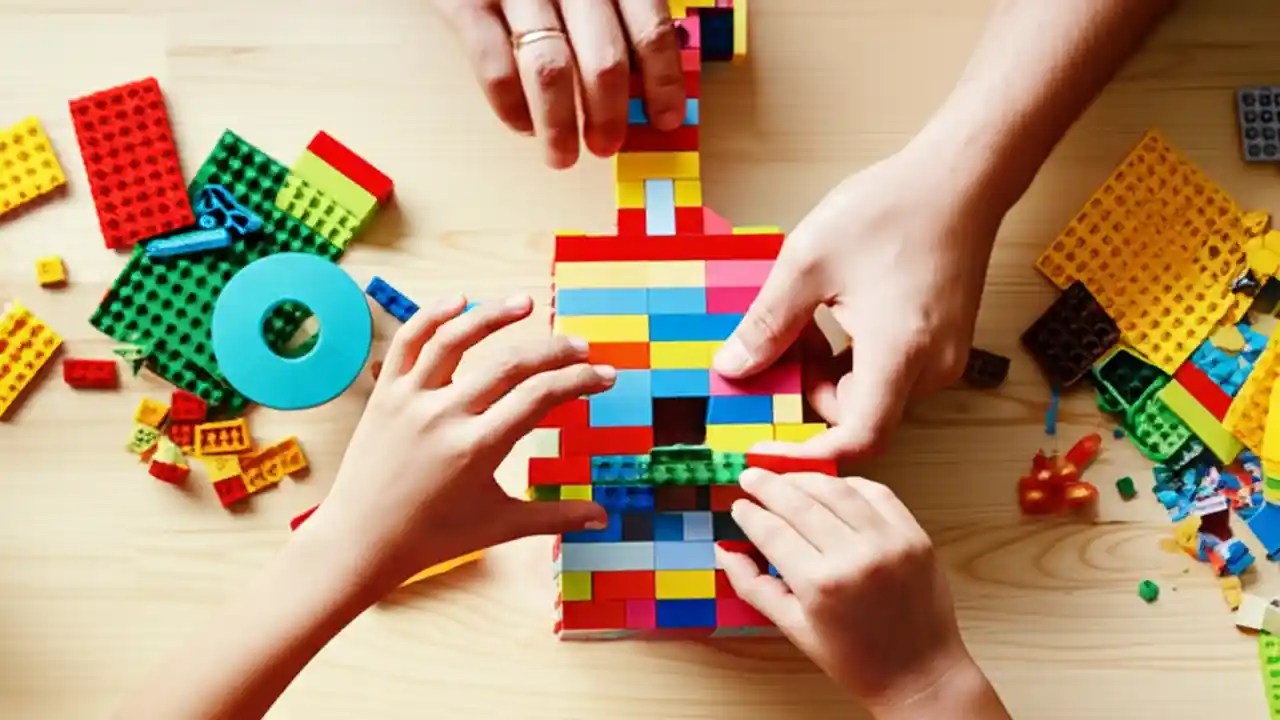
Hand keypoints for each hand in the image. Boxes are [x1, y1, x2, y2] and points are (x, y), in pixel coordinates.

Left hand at [300, 294, 616, 590]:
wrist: (361, 541)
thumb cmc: (433, 537)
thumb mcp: (499, 526)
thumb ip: (555, 518)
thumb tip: (603, 518)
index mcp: (477, 448)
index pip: (540, 398)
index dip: (579, 381)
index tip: (605, 375)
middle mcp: (445, 416)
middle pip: (509, 364)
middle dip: (554, 351)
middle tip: (582, 346)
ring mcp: (411, 400)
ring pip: (455, 339)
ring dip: (494, 315)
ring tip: (527, 302)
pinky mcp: (385, 393)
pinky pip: (408, 342)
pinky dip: (432, 316)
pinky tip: (460, 301)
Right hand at [435, 0, 686, 168]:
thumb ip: (618, 13)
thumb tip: (645, 82)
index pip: (650, 30)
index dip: (663, 82)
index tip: (665, 120)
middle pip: (604, 60)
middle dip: (609, 115)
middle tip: (606, 146)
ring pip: (550, 71)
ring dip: (559, 126)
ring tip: (562, 156)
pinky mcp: (466, 4)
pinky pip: (495, 68)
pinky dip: (511, 108)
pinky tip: (522, 125)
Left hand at [712, 139, 1004, 459]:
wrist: (959, 178)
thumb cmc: (893, 209)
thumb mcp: (808, 262)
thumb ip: (768, 324)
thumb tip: (733, 367)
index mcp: (900, 354)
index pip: (857, 439)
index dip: (807, 454)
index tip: (767, 448)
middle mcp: (930, 368)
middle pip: (858, 416)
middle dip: (807, 395)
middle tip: (773, 355)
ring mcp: (941, 358)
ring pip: (871, 394)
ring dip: (826, 374)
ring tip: (801, 323)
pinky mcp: (941, 344)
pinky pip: (889, 373)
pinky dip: (852, 360)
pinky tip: (830, 319)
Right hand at [717, 470, 1004, 717]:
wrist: (920, 675)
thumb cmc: (854, 660)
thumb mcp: (795, 628)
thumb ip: (754, 586)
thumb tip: (725, 551)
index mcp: (820, 585)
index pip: (773, 532)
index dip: (750, 514)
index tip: (739, 505)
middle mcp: (855, 556)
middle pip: (801, 503)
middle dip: (769, 486)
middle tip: (751, 476)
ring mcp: (889, 541)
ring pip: (837, 490)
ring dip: (806, 478)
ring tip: (786, 478)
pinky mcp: (915, 535)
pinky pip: (877, 493)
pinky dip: (849, 484)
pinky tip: (831, 486)